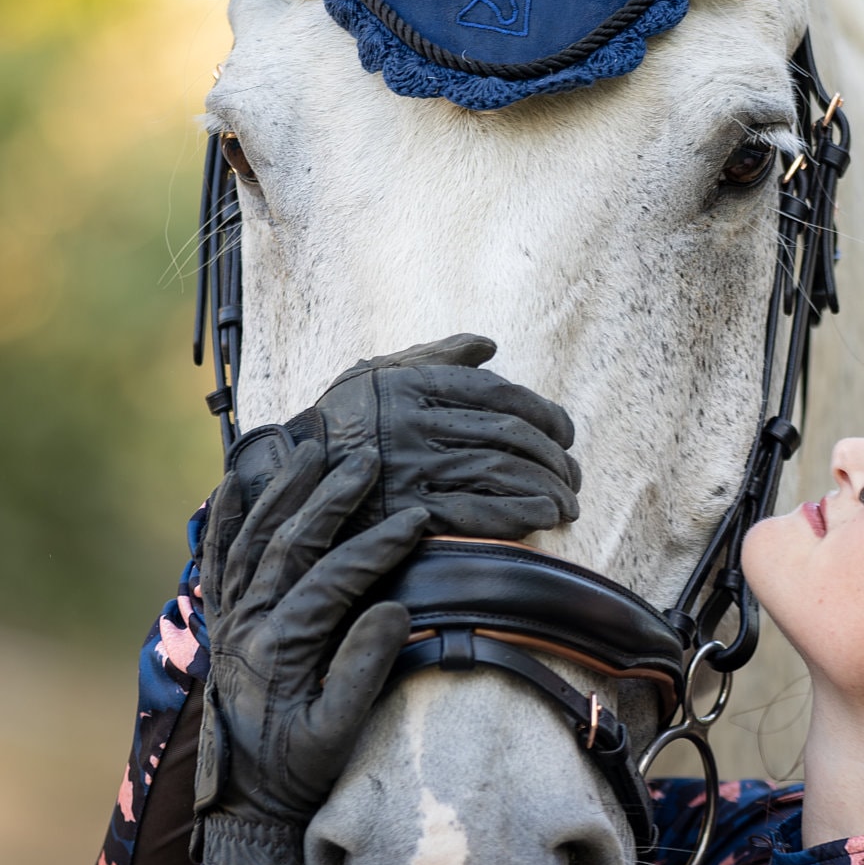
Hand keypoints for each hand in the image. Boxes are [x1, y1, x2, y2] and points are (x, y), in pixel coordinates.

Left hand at [196, 446, 428, 864]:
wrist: (246, 802)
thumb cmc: (298, 770)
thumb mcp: (337, 733)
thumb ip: (362, 672)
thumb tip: (395, 609)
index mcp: (280, 647)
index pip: (332, 579)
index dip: (376, 545)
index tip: (416, 518)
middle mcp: (248, 623)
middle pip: (289, 542)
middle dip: (328, 497)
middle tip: (364, 460)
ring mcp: (231, 618)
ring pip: (253, 538)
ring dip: (282, 490)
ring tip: (311, 449)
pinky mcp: (223, 621)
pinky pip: (220, 557)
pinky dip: (227, 516)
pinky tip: (237, 481)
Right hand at [220, 335, 579, 554]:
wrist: (289, 474)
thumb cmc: (342, 420)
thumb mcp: (378, 374)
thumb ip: (434, 356)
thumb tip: (488, 345)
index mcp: (413, 384)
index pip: (498, 394)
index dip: (544, 414)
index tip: (567, 434)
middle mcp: (414, 422)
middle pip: (507, 435)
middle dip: (553, 458)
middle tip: (574, 476)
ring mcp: (410, 467)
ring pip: (498, 473)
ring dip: (545, 489)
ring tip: (568, 503)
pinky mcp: (404, 510)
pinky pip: (474, 513)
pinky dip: (516, 516)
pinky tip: (540, 519)